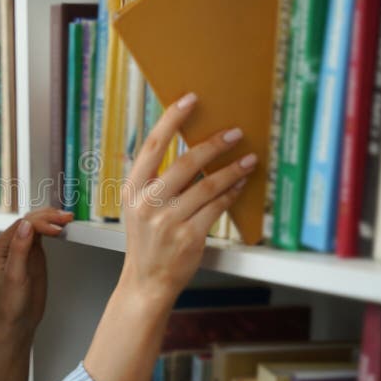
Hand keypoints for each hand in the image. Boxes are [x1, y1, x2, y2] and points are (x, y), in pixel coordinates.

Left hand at [0, 207, 73, 336]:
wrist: (18, 322)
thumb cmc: (11, 304)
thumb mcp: (15, 277)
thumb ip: (19, 249)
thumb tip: (26, 225)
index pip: (22, 225)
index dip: (41, 222)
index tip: (57, 228)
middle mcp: (9, 245)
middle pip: (30, 221)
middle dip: (48, 217)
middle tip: (66, 217)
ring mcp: (21, 248)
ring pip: (36, 225)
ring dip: (51, 219)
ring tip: (66, 218)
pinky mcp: (32, 255)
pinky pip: (41, 236)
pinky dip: (51, 229)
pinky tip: (60, 227)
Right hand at [119, 92, 256, 301]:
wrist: (147, 280)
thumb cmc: (146, 240)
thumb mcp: (138, 206)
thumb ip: (153, 179)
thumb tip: (181, 145)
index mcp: (132, 189)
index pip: (151, 146)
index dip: (171, 119)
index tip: (190, 99)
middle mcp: (148, 203)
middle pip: (185, 163)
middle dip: (213, 144)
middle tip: (234, 132)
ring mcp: (169, 221)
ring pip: (207, 185)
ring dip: (231, 169)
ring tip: (248, 158)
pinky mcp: (190, 237)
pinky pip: (217, 207)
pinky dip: (231, 193)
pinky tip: (240, 184)